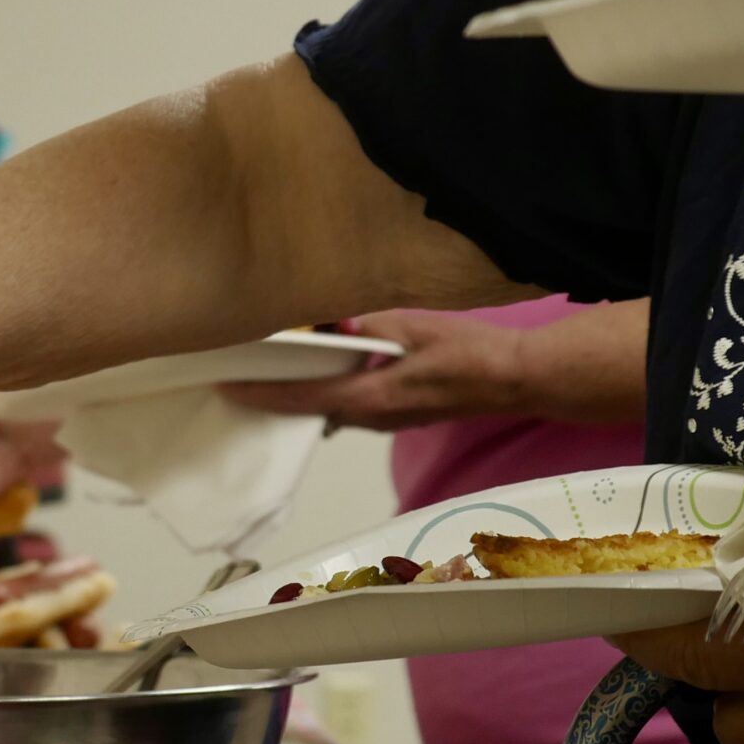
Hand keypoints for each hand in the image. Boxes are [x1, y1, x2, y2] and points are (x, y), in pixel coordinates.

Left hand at [216, 310, 523, 430]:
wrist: (516, 379)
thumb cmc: (469, 351)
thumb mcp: (415, 326)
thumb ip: (369, 324)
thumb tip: (329, 323)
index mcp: (372, 398)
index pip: (303, 399)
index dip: (263, 394)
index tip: (227, 386)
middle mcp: (372, 419)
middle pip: (309, 410)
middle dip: (273, 395)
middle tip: (238, 373)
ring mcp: (386, 421)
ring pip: (328, 410)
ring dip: (299, 394)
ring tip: (269, 369)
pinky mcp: (397, 415)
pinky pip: (348, 405)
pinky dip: (326, 391)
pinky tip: (319, 369)